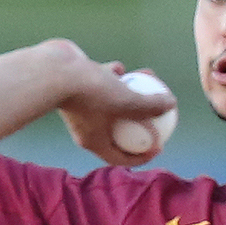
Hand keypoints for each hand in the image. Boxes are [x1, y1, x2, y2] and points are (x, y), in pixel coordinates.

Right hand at [55, 56, 177, 166]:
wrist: (54, 70)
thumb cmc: (89, 91)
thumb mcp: (127, 101)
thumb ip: (150, 106)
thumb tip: (171, 104)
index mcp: (94, 141)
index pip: (121, 157)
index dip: (143, 156)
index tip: (160, 145)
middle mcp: (86, 126)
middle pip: (119, 130)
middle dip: (140, 122)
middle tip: (157, 115)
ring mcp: (81, 106)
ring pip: (110, 103)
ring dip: (129, 93)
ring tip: (145, 82)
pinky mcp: (76, 88)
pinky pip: (97, 84)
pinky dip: (109, 77)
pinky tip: (121, 67)